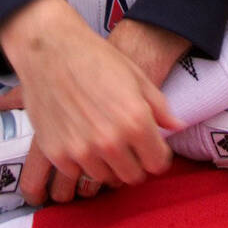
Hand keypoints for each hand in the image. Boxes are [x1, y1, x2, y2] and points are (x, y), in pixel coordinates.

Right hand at [0, 0, 185, 206]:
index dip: (156, 155)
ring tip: (101, 140)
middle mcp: (110, 141)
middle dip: (134, 163)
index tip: (149, 148)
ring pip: (105, 178)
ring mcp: (81, 150)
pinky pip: (77, 172)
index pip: (158, 164)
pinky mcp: (57, 153)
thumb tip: (177, 127)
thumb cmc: (95, 58)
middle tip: (126, 145)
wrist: (50, 49)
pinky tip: (79, 138)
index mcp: (136, 122)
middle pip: (133, 176)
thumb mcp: (136, 77)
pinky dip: (81, 161)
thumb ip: (159, 107)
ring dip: (107, 164)